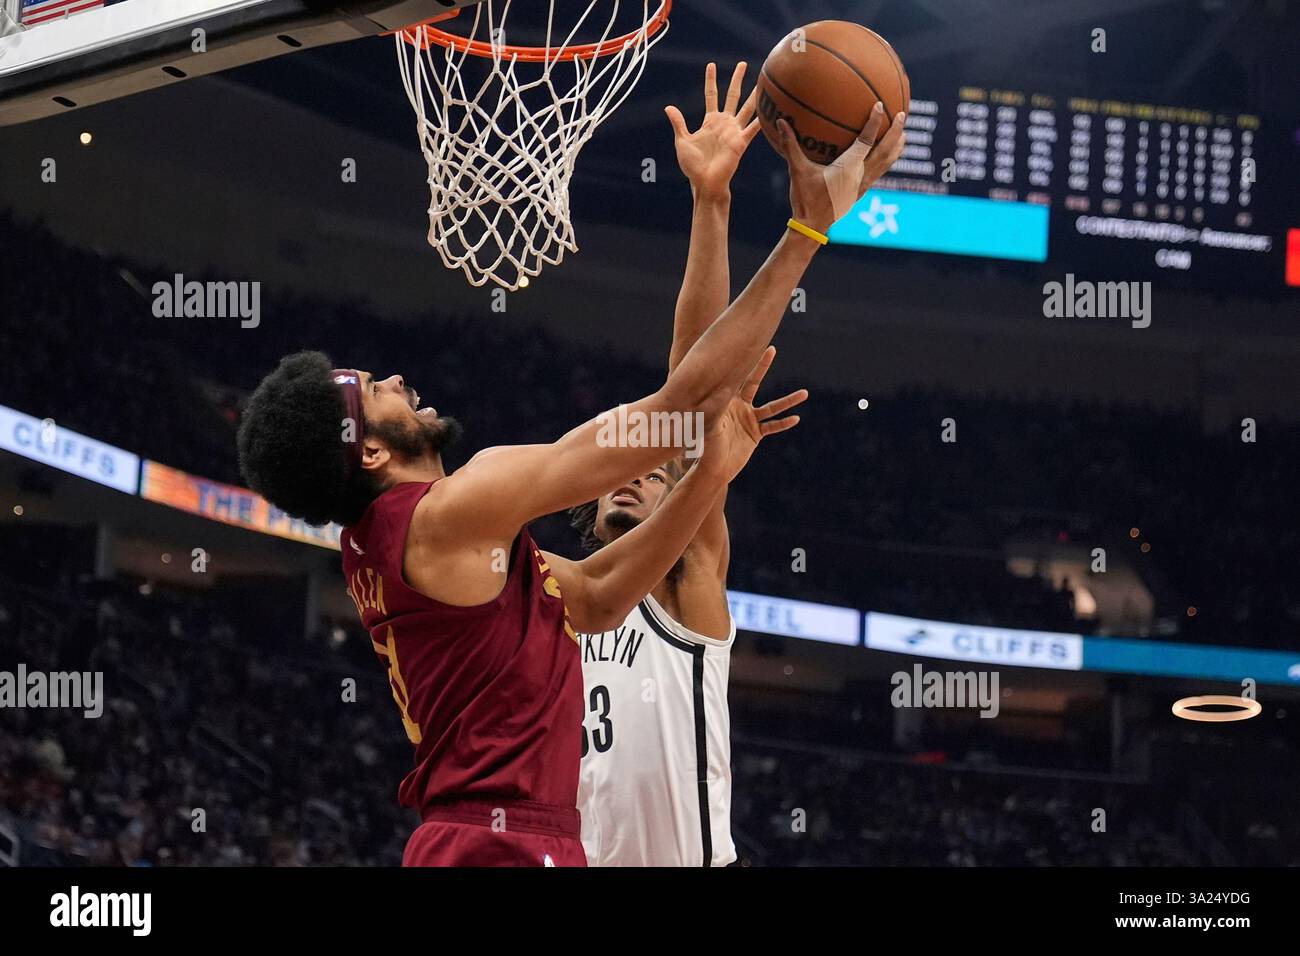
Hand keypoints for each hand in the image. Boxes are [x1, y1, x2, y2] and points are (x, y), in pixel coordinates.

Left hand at [665, 62, 761, 200]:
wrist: (704, 183)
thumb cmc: (693, 166)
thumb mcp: (682, 141)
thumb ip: (678, 123)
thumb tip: (668, 107)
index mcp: (710, 121)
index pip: (711, 95)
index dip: (711, 80)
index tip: (711, 65)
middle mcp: (724, 123)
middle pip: (732, 95)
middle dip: (737, 79)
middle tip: (743, 64)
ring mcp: (734, 131)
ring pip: (747, 108)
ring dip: (754, 94)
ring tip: (763, 81)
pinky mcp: (741, 142)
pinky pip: (753, 128)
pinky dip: (762, 119)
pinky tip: (772, 109)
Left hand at [696, 347, 806, 483]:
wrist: (714, 468)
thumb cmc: (706, 447)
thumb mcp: (710, 426)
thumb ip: (714, 410)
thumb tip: (719, 393)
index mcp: (726, 401)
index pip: (736, 377)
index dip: (743, 362)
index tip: (748, 346)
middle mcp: (739, 406)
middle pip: (754, 382)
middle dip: (763, 366)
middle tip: (771, 349)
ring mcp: (749, 419)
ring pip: (773, 407)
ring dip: (788, 401)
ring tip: (805, 393)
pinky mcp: (756, 434)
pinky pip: (773, 426)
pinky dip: (784, 423)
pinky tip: (796, 418)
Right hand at [774, 102, 907, 233]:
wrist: (812, 227)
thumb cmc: (805, 199)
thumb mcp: (797, 170)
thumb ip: (790, 145)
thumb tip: (781, 122)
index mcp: (849, 168)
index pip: (866, 140)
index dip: (874, 122)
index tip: (881, 105)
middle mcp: (861, 175)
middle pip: (885, 151)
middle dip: (896, 132)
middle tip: (903, 114)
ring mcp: (863, 185)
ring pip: (886, 163)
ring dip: (896, 147)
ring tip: (903, 133)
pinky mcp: (860, 191)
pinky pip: (879, 171)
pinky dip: (887, 159)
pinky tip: (885, 155)